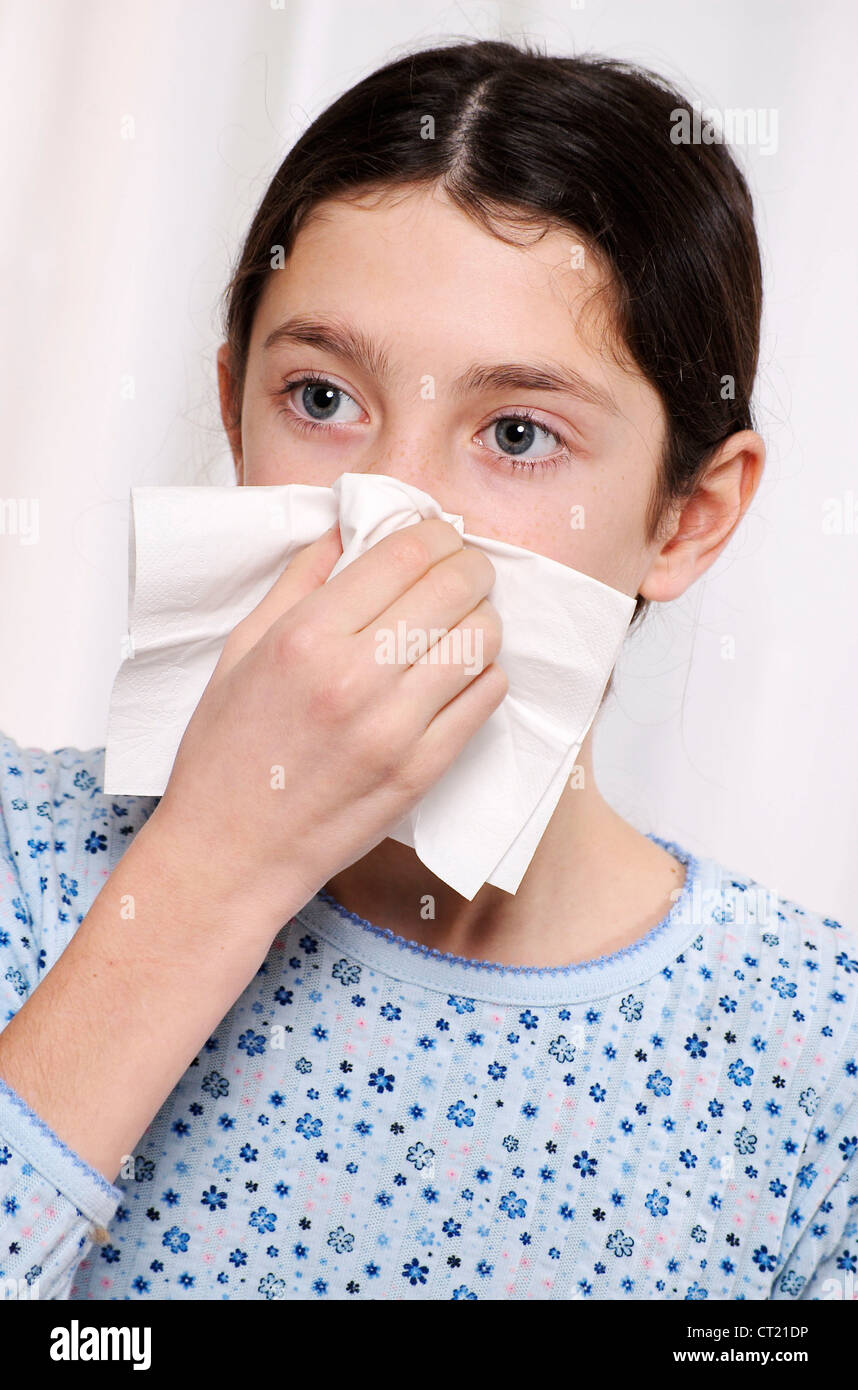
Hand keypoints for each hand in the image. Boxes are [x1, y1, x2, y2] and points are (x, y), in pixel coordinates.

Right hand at [151, 516, 506, 936]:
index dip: (436, 531)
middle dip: (471, 566)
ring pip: (480, 640)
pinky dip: (484, 673)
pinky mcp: (421, 771)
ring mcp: (394, 729)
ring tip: (465, 619)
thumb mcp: (241, 650)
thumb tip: (347, 527)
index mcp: (305, 638)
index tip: (440, 532)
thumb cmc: (225, 751)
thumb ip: (298, 583)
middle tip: (466, 569)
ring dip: (483, 618)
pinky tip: (461, 671)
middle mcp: (354, 678)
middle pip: (453, 588)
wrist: (229, 852)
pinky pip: (484, 698)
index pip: (403, 554)